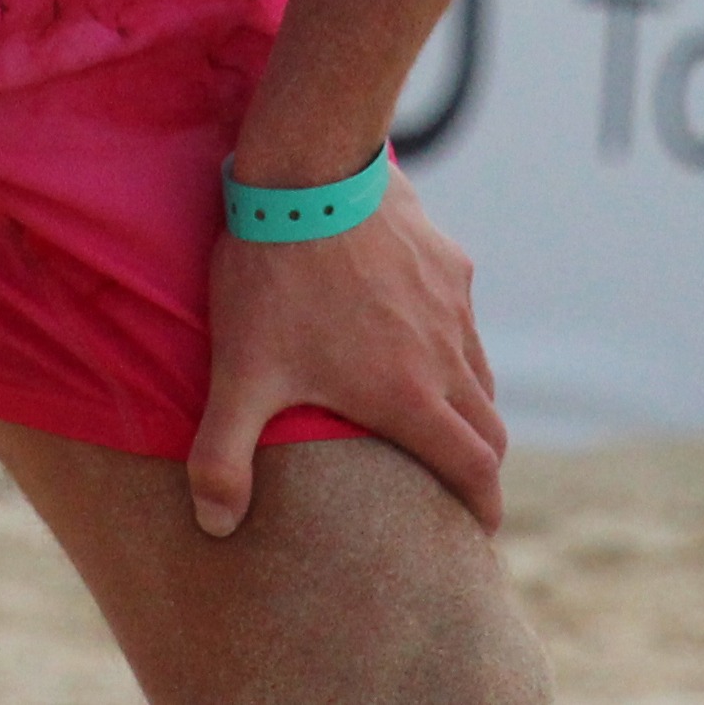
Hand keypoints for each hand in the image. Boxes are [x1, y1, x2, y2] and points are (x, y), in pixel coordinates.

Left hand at [186, 164, 505, 539]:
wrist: (311, 173)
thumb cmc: (274, 278)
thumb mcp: (239, 374)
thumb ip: (221, 458)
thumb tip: (215, 525)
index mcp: (409, 395)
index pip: (474, 468)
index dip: (484, 507)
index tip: (481, 531)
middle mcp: (446, 353)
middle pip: (489, 425)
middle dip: (481, 463)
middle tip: (461, 485)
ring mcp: (452, 302)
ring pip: (480, 369)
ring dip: (468, 402)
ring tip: (438, 416)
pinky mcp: (448, 259)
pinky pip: (462, 315)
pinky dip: (453, 342)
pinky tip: (415, 333)